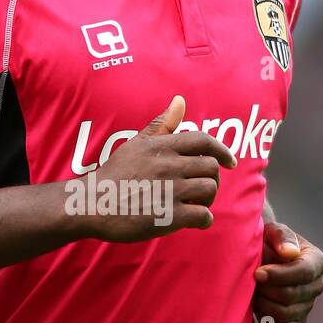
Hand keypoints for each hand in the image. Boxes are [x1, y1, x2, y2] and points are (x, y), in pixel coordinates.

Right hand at [75, 95, 235, 243]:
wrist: (92, 205)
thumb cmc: (115, 175)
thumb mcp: (135, 144)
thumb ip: (161, 125)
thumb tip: (180, 101)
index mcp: (161, 147)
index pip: (203, 141)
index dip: (222, 150)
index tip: (230, 162)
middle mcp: (168, 165)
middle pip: (211, 167)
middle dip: (212, 178)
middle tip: (202, 188)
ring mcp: (170, 191)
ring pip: (210, 190)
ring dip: (208, 199)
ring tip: (196, 204)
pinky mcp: (168, 216)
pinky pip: (203, 216)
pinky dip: (204, 219)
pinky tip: (195, 221)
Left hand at [252, 221, 322, 322]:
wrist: (262, 257)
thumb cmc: (268, 241)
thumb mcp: (273, 231)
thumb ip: (282, 236)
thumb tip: (289, 253)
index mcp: (317, 261)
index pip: (304, 272)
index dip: (279, 275)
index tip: (257, 273)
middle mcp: (317, 285)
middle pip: (291, 295)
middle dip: (266, 289)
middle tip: (250, 281)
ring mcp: (308, 305)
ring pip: (284, 313)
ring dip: (263, 304)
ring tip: (252, 291)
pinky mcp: (297, 320)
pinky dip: (267, 321)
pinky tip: (257, 307)